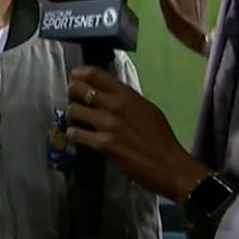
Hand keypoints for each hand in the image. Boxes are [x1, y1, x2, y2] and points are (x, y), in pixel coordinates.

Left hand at [65, 66, 211, 202]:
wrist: (167, 164)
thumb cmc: (160, 137)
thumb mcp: (146, 109)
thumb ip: (126, 100)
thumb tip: (108, 94)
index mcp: (126, 94)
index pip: (95, 73)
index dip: (79, 74)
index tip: (75, 78)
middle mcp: (114, 105)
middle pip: (78, 88)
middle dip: (71, 93)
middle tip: (74, 101)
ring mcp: (107, 124)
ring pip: (72, 110)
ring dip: (71, 115)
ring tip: (76, 121)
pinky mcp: (102, 144)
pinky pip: (76, 134)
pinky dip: (73, 134)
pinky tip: (78, 136)